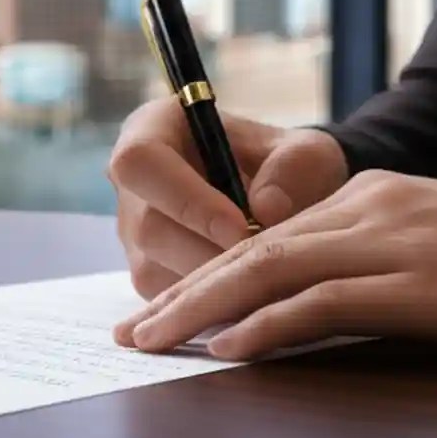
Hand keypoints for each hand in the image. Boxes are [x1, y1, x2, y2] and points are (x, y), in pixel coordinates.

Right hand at [107, 98, 347, 297]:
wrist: (279, 197)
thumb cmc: (285, 165)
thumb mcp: (306, 153)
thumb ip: (295, 169)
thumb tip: (266, 211)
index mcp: (151, 130)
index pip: (141, 162)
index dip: (185, 198)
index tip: (243, 226)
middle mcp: (130, 184)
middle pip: (147, 227)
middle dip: (207, 252)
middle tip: (265, 266)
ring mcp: (131, 234)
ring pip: (153, 269)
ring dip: (211, 285)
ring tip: (265, 282)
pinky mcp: (147, 274)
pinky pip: (166, 301)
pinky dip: (209, 307)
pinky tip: (251, 299)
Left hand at [114, 170, 436, 359]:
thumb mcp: (435, 249)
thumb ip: (370, 266)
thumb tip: (304, 311)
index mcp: (371, 197)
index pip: (267, 234)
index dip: (208, 272)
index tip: (166, 305)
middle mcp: (370, 210)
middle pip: (251, 248)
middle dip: (183, 290)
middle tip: (134, 329)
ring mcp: (393, 244)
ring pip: (268, 269)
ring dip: (200, 306)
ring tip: (152, 338)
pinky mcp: (419, 285)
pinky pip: (321, 302)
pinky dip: (266, 324)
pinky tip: (226, 346)